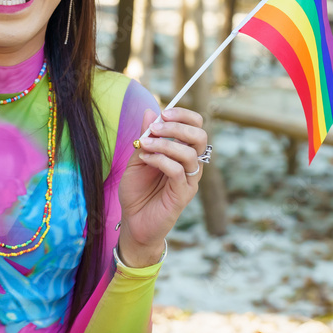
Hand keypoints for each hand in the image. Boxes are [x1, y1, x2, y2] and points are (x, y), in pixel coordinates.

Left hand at [117, 107, 206, 266]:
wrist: (133, 221)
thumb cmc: (137, 191)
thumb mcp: (138, 158)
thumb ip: (146, 136)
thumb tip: (150, 111)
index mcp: (182, 153)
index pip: (196, 127)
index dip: (184, 116)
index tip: (164, 113)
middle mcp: (190, 165)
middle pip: (200, 137)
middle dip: (178, 127)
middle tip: (157, 127)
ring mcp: (188, 180)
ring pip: (189, 153)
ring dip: (165, 143)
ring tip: (145, 144)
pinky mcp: (183, 194)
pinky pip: (178, 171)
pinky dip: (160, 160)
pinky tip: (146, 159)